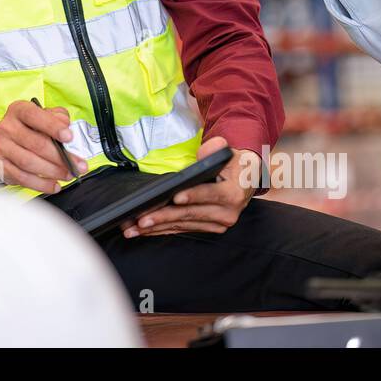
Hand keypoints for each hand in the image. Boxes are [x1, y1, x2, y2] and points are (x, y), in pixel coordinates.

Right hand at [0, 101, 89, 193]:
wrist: (7, 141)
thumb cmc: (30, 127)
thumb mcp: (45, 115)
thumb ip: (58, 117)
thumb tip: (66, 127)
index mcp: (19, 110)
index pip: (35, 116)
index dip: (53, 127)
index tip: (69, 137)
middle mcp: (8, 127)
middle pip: (36, 143)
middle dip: (61, 157)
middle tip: (77, 165)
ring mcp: (3, 147)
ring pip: (29, 163)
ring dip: (53, 172)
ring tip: (68, 175)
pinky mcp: (1, 166)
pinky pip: (23, 178)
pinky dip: (41, 184)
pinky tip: (54, 184)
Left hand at [122, 137, 260, 236]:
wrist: (246, 180)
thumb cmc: (233, 164)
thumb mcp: (229, 152)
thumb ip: (216, 149)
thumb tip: (203, 152)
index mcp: (233, 193)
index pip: (210, 194)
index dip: (193, 195)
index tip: (175, 197)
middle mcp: (227, 213)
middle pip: (190, 214)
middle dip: (164, 217)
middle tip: (141, 220)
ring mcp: (218, 223)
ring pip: (182, 225)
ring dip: (157, 227)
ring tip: (134, 228)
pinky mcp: (208, 228)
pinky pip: (182, 229)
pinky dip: (163, 230)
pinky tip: (145, 231)